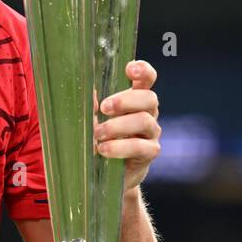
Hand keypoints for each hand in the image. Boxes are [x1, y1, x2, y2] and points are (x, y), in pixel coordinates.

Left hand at [94, 59, 161, 192]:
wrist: (105, 173)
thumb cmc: (99, 138)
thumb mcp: (92, 120)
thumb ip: (92, 107)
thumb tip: (89, 94)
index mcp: (135, 99)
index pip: (147, 79)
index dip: (143, 70)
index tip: (129, 68)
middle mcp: (148, 113)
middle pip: (149, 98)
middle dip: (126, 100)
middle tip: (104, 108)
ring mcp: (151, 133)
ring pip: (145, 121)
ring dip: (119, 126)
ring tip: (98, 134)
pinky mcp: (150, 153)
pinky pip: (141, 147)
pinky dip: (121, 147)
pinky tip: (104, 150)